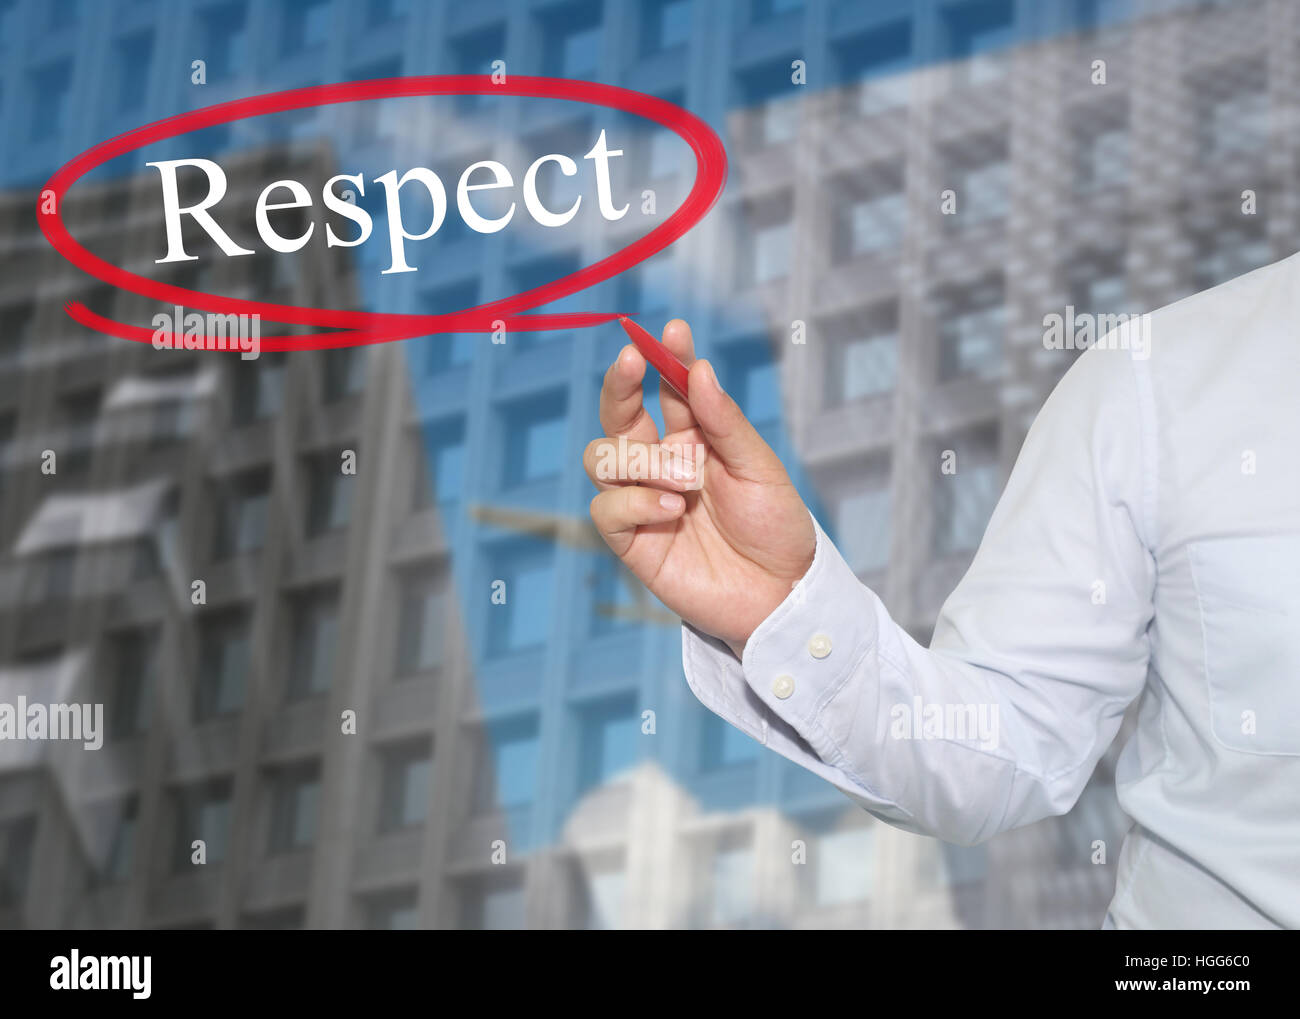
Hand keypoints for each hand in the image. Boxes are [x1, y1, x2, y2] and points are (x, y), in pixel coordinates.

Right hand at [585, 319, 814, 655]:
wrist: (781, 595)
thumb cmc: (775, 528)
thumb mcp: (759, 468)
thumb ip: (723, 422)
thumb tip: (698, 370)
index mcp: (693, 439)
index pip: (668, 388)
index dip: (665, 357)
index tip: (671, 330)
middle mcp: (660, 463)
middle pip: (617, 414)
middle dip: (620, 384)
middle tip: (633, 360)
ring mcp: (641, 500)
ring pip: (600, 456)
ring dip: (638, 459)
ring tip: (684, 481)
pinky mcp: (631, 541)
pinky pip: (605, 507)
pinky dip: (633, 501)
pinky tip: (670, 509)